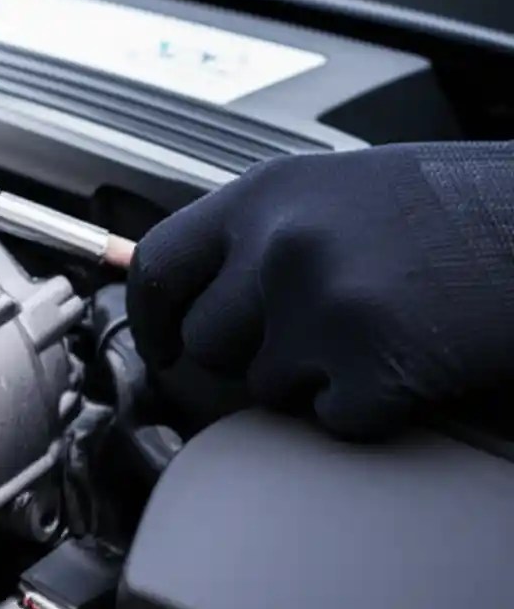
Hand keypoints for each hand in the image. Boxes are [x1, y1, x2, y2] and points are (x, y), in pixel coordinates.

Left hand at [127, 144, 513, 438]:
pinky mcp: (372, 365)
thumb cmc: (457, 206)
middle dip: (251, 352)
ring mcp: (321, 304)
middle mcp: (279, 243)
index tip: (161, 343)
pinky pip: (332, 419)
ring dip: (310, 378)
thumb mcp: (337, 188)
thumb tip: (196, 287)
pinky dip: (371, 406)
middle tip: (319, 330)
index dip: (150, 315)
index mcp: (265, 193)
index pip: (156, 264)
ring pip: (263, 386)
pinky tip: (413, 359)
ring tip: (376, 330)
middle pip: (206, 341)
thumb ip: (258, 231)